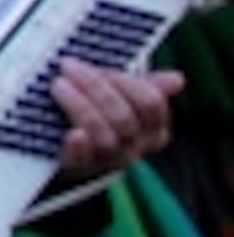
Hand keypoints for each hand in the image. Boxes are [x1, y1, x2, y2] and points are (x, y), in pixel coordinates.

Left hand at [50, 57, 178, 178]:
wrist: (68, 152)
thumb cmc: (100, 113)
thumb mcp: (123, 97)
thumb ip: (146, 86)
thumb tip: (177, 79)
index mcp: (154, 130)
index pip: (150, 103)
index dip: (125, 82)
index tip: (100, 67)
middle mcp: (137, 148)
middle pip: (124, 116)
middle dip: (95, 87)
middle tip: (68, 67)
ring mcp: (109, 161)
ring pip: (105, 136)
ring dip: (80, 107)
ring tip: (58, 85)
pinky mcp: (80, 170)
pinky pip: (83, 162)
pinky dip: (79, 148)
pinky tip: (74, 134)